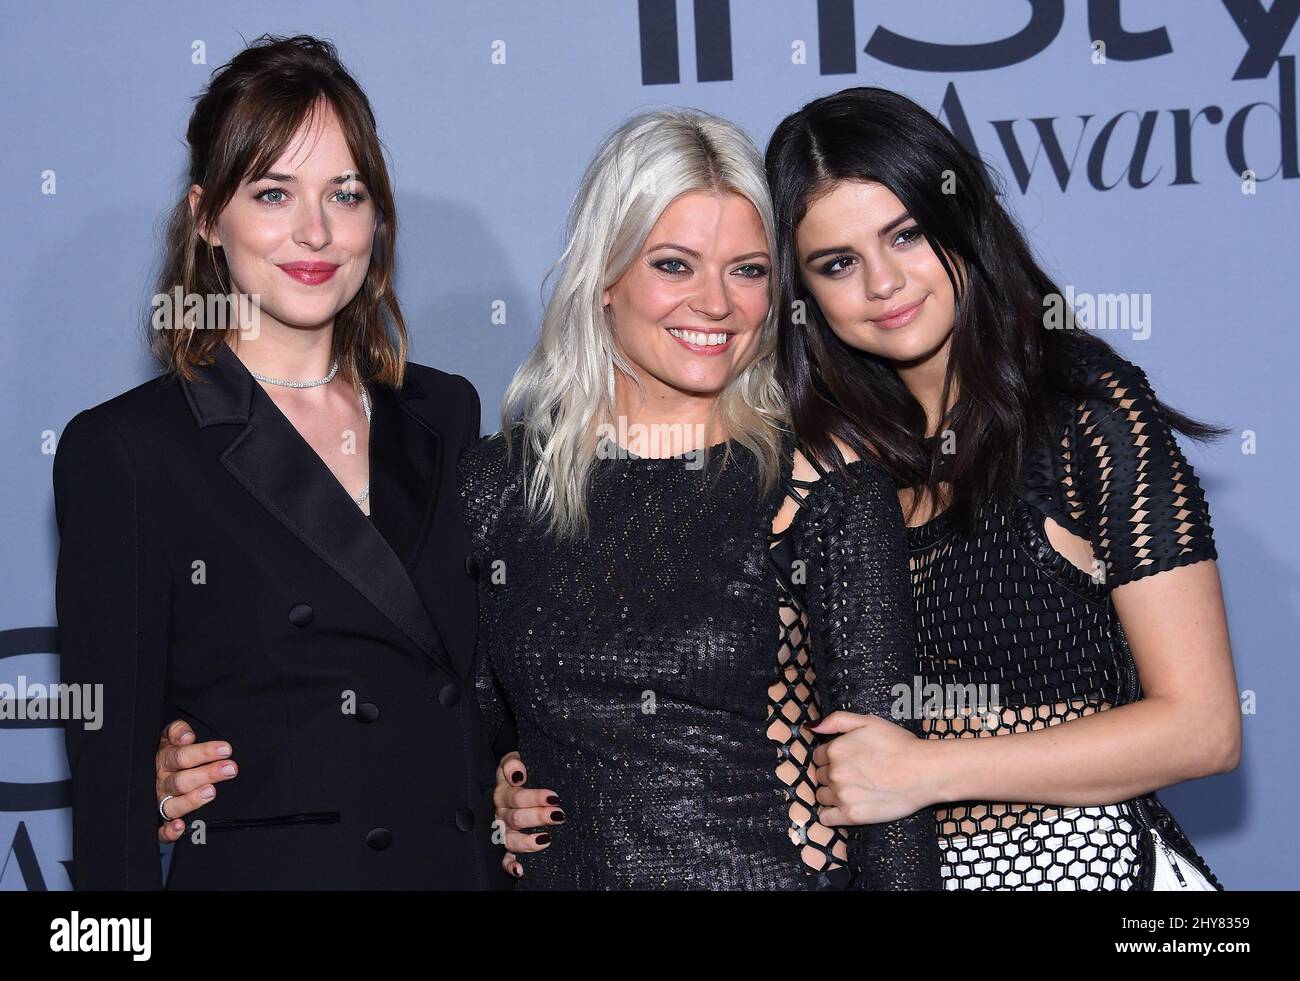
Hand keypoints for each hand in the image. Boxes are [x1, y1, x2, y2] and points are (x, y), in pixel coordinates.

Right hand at [155, 720, 237, 842]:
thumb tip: (187, 736)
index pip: (182, 755)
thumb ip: (177, 731)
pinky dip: (168, 832)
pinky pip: (160, 832)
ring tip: (211, 791)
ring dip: (191, 800)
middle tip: (231, 769)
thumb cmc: (169, 754)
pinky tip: (180, 827)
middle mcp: (160, 783)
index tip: (227, 749)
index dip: (204, 752)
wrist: (144, 772)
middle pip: (182, 780)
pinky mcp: (157, 823)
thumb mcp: (169, 737)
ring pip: (172, 805)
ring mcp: (158, 803)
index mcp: (164, 760)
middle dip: (208, 774)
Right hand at [492, 751, 564, 878]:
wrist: (507, 783)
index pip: (516, 796)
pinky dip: (511, 865)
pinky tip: (520, 869)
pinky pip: (504, 859)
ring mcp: (503, 831)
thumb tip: (517, 773)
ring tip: (546, 839)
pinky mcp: (505, 846)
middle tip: (558, 814)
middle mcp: (502, 813)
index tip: (553, 797)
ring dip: (528, 841)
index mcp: (504, 793)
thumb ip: (512, 764)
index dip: (534, 797)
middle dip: (539, 817)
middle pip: (517, 818)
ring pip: (512, 840)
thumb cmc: (516, 774)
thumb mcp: (513, 762)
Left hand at [809, 711, 938, 824]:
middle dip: (832, 774)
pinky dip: (830, 814)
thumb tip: (810, 727)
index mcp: (835, 749)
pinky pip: (825, 818)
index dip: (831, 757)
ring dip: (831, 793)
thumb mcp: (868, 721)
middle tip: (854, 774)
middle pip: (819, 776)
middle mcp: (835, 773)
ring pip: (821, 796)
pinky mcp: (852, 816)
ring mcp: (842, 796)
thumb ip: (837, 720)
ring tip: (852, 789)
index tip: (847, 760)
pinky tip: (843, 807)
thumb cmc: (900, 745)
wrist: (925, 772)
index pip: (818, 756)